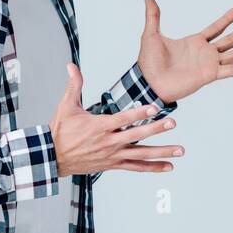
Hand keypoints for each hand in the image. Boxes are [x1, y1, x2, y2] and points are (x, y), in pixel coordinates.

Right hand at [49, 63, 182, 175]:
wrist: (52, 158)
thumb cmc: (60, 131)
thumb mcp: (65, 106)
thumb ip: (74, 85)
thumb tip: (71, 64)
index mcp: (99, 126)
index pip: (123, 119)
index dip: (139, 113)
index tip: (154, 108)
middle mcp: (109, 142)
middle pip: (136, 136)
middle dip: (156, 129)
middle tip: (173, 123)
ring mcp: (112, 155)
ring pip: (141, 155)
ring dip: (162, 152)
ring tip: (180, 150)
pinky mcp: (113, 165)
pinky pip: (136, 167)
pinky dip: (153, 167)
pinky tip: (168, 166)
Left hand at [136, 0, 232, 103]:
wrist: (150, 83)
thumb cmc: (149, 63)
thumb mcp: (151, 35)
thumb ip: (153, 16)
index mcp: (195, 42)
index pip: (216, 28)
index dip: (228, 18)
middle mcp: (206, 53)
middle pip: (232, 38)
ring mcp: (210, 64)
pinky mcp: (210, 75)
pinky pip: (232, 70)